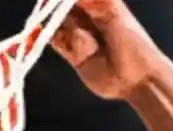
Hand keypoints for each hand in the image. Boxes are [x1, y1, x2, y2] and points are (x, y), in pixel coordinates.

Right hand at [51, 0, 168, 100]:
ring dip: (51, 23)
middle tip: (50, 13)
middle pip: (63, 7)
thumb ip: (95, 2)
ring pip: (57, 23)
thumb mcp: (115, 16)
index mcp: (101, 4)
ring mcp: (80, 36)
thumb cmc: (133, 45)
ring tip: (65, 38)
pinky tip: (35, 36)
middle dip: (53, 8)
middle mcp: (88, 18)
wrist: (137, 80)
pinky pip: (55, 41)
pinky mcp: (73, 54)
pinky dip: (43, 38)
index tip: (50, 1)